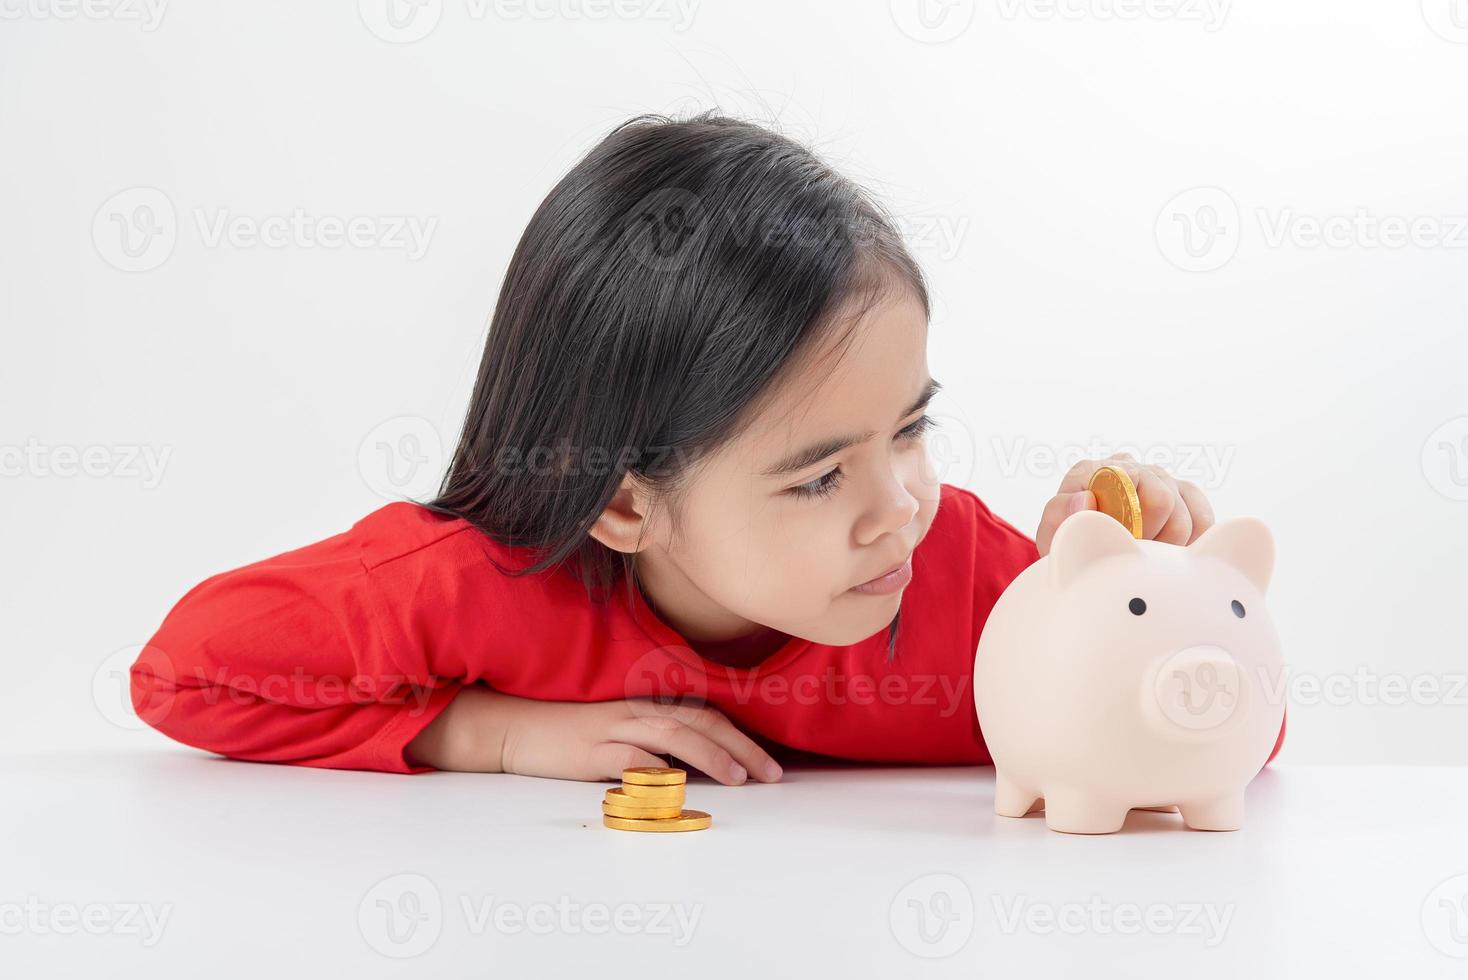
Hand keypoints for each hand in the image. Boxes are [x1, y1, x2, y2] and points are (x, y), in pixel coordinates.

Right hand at [500, 693, 782, 784]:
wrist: (516, 729)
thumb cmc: (569, 735)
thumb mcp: (619, 734)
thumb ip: (655, 745)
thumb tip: (695, 768)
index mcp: (647, 707)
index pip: (704, 716)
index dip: (740, 736)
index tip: (768, 762)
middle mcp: (637, 712)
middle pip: (700, 723)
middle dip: (741, 747)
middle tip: (771, 773)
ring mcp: (614, 729)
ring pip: (674, 735)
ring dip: (711, 755)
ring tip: (739, 778)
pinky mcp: (592, 751)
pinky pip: (631, 758)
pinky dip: (658, 769)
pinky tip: (678, 785)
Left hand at [1035, 452, 1215, 556]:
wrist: (1088, 562)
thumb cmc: (1068, 549)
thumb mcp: (1053, 539)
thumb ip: (1058, 516)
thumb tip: (1086, 498)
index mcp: (1092, 471)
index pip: (1126, 483)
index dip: (1127, 521)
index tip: (1116, 543)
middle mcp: (1128, 466)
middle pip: (1162, 500)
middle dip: (1146, 537)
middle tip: (1128, 553)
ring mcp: (1159, 478)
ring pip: (1185, 516)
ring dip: (1166, 546)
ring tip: (1142, 555)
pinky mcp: (1185, 495)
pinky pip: (1203, 518)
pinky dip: (1190, 542)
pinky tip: (1168, 553)